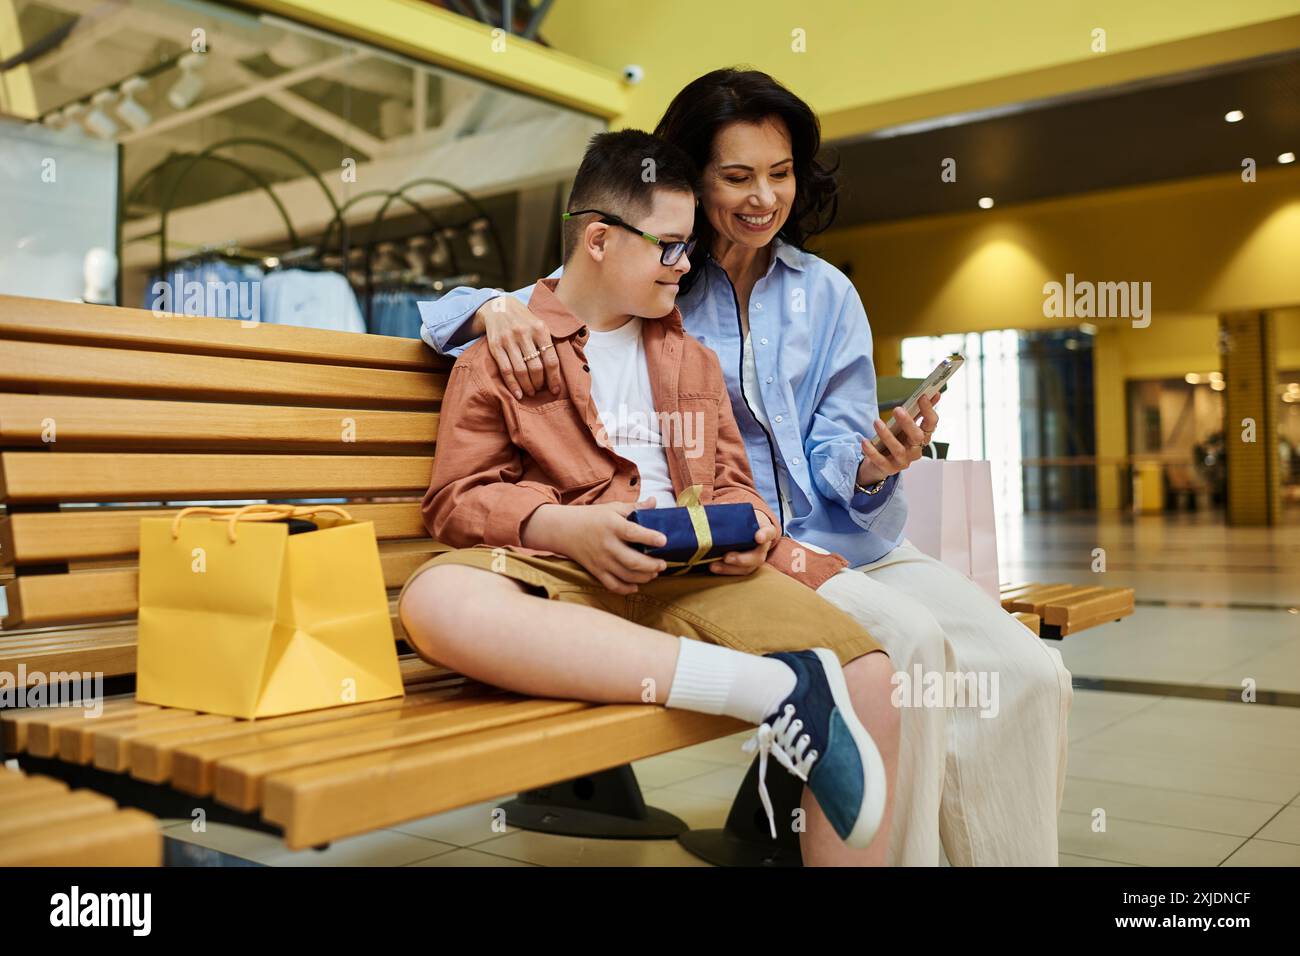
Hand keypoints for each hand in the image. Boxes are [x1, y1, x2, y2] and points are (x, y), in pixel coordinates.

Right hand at [478, 295, 561, 398]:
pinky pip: (506, 370)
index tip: (556, 390)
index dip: (554, 378)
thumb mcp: (540, 325)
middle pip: (535, 367)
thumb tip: (558, 371)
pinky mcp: (496, 346)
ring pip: (520, 371)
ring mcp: (508, 340)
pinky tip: (518, 393)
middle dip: (540, 383)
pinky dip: (512, 385)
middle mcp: (524, 334)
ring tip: (531, 392)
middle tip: (541, 390)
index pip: (551, 359)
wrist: (500, 307)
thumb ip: (548, 343)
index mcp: (539, 329)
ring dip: (527, 386)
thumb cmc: (525, 321)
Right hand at [523, 499, 667, 594]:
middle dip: (652, 565)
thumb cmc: (592, 517)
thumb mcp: (613, 508)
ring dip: (644, 577)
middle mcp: (607, 545)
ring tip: (654, 573)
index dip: (650, 538)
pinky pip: (613, 585)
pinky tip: (637, 585)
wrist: (564, 530)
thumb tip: (655, 502)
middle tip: (663, 564)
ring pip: (626, 575)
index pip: (633, 533)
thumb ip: (635, 508)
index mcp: (612, 526)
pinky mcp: (596, 571)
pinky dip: (627, 589)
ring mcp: (601, 561)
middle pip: (632, 560)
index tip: (664, 541)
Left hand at [707, 508, 778, 576]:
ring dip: (730, 569)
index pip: (768, 532)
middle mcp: (763, 547)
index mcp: (764, 529)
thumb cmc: (745, 520)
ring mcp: (755, 558)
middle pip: (758, 556)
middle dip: (742, 559)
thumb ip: (731, 509)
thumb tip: (719, 507)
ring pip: (747, 568)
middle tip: (727, 557)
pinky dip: (725, 571)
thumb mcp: (740, 512)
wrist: (748, 529)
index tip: (758, 537)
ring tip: (714, 565)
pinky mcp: (746, 566)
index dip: (764, 535)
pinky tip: (712, 567)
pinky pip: (738, 572)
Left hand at [857, 392, 940, 484]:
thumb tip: (932, 394)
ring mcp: (903, 461)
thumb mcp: (904, 426)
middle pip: (917, 437)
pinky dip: (872, 451)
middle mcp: (915, 450)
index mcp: (922, 437)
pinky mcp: (888, 468)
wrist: (879, 464)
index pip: (931, 424)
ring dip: (887, 435)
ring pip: (898, 449)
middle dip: (908, 423)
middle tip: (897, 409)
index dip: (929, 410)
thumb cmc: (894, 441)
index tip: (922, 396)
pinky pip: (880, 460)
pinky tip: (865, 441)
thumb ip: (916, 412)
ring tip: (877, 422)